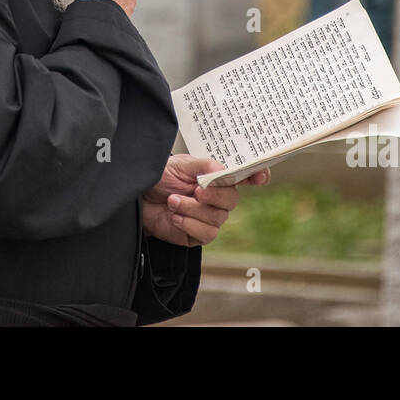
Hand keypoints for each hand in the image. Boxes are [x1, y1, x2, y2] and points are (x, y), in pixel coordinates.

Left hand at [141, 154, 270, 246]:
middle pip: (232, 199)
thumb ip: (204, 165)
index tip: (260, 177)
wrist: (138, 199)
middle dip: (214, 195)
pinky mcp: (198, 234)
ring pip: (218, 218)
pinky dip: (189, 223)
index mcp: (216, 177)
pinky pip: (206, 233)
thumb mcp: (180, 164)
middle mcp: (216, 198)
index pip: (244, 177)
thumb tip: (223, 170)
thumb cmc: (159, 179)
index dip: (257, 176)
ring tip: (173, 201)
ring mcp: (209, 217)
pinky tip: (174, 216)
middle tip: (196, 190)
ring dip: (192, 209)